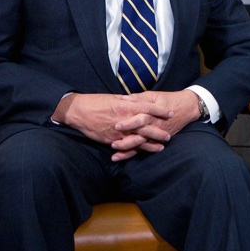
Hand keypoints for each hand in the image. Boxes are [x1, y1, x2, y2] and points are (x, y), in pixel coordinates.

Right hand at [53, 93, 174, 159]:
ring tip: (161, 147)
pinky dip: (135, 150)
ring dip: (150, 144)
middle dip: (159, 132)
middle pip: (146, 127)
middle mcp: (124, 119)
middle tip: (169, 135)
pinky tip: (143, 153)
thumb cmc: (96, 102)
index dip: (161, 111)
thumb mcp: (115, 97)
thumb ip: (129, 101)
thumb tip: (140, 100)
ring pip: (138, 139)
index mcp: (126, 106)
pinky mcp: (111, 140)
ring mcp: (118, 132)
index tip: (171, 113)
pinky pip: (126, 147)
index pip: (148, 108)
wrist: (78, 112)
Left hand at [111, 90, 201, 160]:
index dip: (128, 123)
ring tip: (115, 155)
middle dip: (126, 141)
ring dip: (129, 150)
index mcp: (153, 114)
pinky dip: (134, 153)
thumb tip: (124, 99)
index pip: (140, 119)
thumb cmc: (169, 99)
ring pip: (142, 145)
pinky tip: (122, 157)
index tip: (116, 126)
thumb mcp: (154, 95)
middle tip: (112, 144)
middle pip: (140, 136)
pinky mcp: (158, 140)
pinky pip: (145, 148)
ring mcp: (158, 135)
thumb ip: (139, 98)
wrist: (187, 107)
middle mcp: (156, 126)